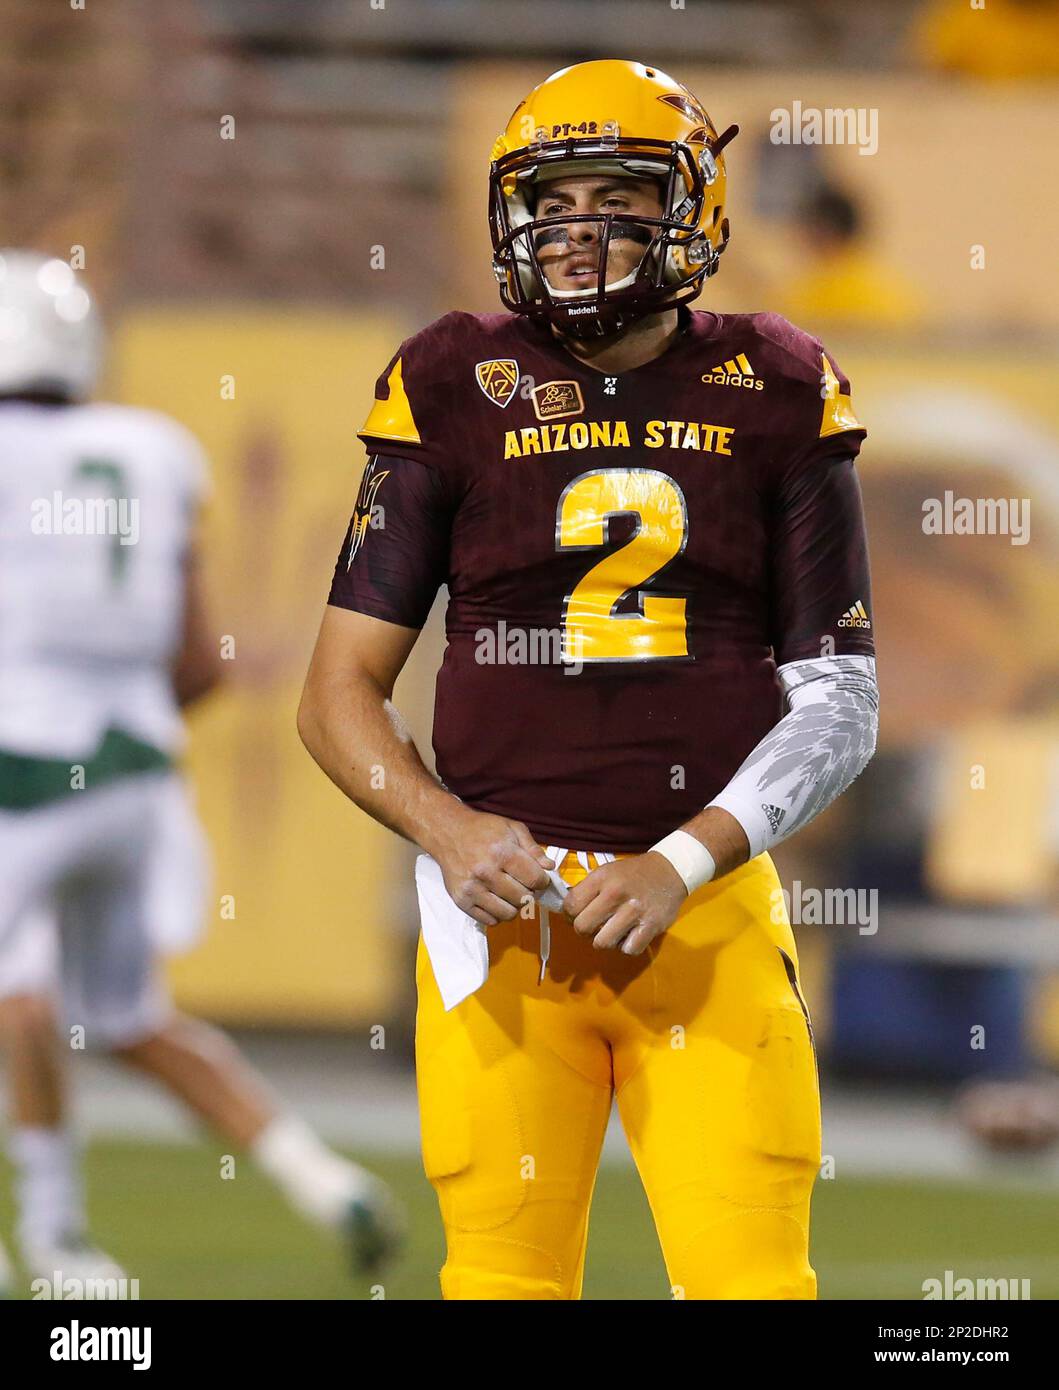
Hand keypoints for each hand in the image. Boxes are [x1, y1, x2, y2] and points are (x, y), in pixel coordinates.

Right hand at [426, 805, 552, 926]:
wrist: (447, 832)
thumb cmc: (482, 829)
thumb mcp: (512, 828)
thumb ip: (533, 848)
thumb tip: (549, 867)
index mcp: (501, 852)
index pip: (535, 880)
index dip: (542, 881)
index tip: (539, 878)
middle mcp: (485, 873)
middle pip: (523, 899)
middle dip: (529, 893)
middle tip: (522, 884)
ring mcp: (472, 889)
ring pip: (508, 914)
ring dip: (514, 906)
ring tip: (509, 892)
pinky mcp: (461, 901)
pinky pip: (490, 921)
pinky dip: (497, 913)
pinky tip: (496, 899)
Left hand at [562, 852, 687, 954]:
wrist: (670, 870)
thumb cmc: (633, 873)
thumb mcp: (607, 872)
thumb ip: (587, 890)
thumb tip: (567, 912)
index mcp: (602, 878)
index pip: (570, 905)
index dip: (569, 915)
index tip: (576, 916)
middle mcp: (616, 894)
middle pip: (582, 927)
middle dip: (584, 931)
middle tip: (594, 926)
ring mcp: (634, 911)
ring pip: (602, 942)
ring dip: (605, 941)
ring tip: (612, 932)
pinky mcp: (651, 926)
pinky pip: (628, 949)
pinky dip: (626, 947)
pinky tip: (629, 935)